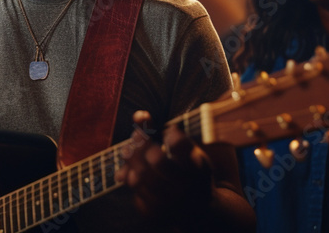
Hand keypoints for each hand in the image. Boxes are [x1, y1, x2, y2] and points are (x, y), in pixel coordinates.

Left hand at [116, 111, 213, 227]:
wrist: (200, 211)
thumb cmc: (192, 172)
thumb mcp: (190, 153)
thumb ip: (164, 131)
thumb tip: (138, 115)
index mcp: (197, 170)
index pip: (180, 147)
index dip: (172, 135)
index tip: (170, 130)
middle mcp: (185, 188)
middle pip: (156, 160)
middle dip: (142, 142)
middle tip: (137, 134)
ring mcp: (169, 203)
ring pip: (141, 176)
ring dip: (131, 157)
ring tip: (128, 148)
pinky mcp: (155, 213)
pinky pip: (136, 191)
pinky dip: (130, 176)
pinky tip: (132, 168)